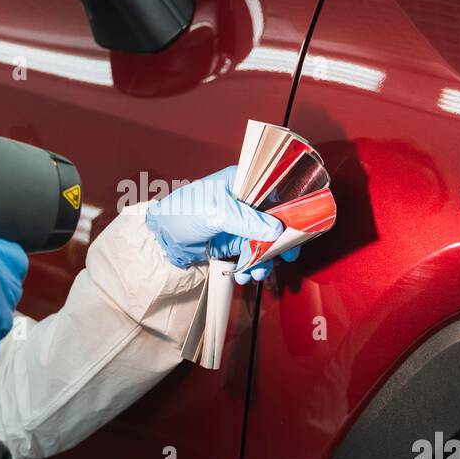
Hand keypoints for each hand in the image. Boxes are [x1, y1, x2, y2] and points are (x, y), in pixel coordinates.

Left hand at [145, 165, 301, 284]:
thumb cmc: (181, 212)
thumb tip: (275, 229)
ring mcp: (238, 223)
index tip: (299, 230)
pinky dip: (252, 267)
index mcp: (241, 182)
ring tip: (257, 273)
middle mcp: (244, 201)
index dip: (290, 210)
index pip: (275, 192)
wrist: (159, 237)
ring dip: (265, 260)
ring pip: (264, 242)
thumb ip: (247, 221)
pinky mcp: (232, 242)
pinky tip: (245, 276)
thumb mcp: (215, 213)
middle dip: (280, 242)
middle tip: (286, 257)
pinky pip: (250, 255)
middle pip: (274, 221)